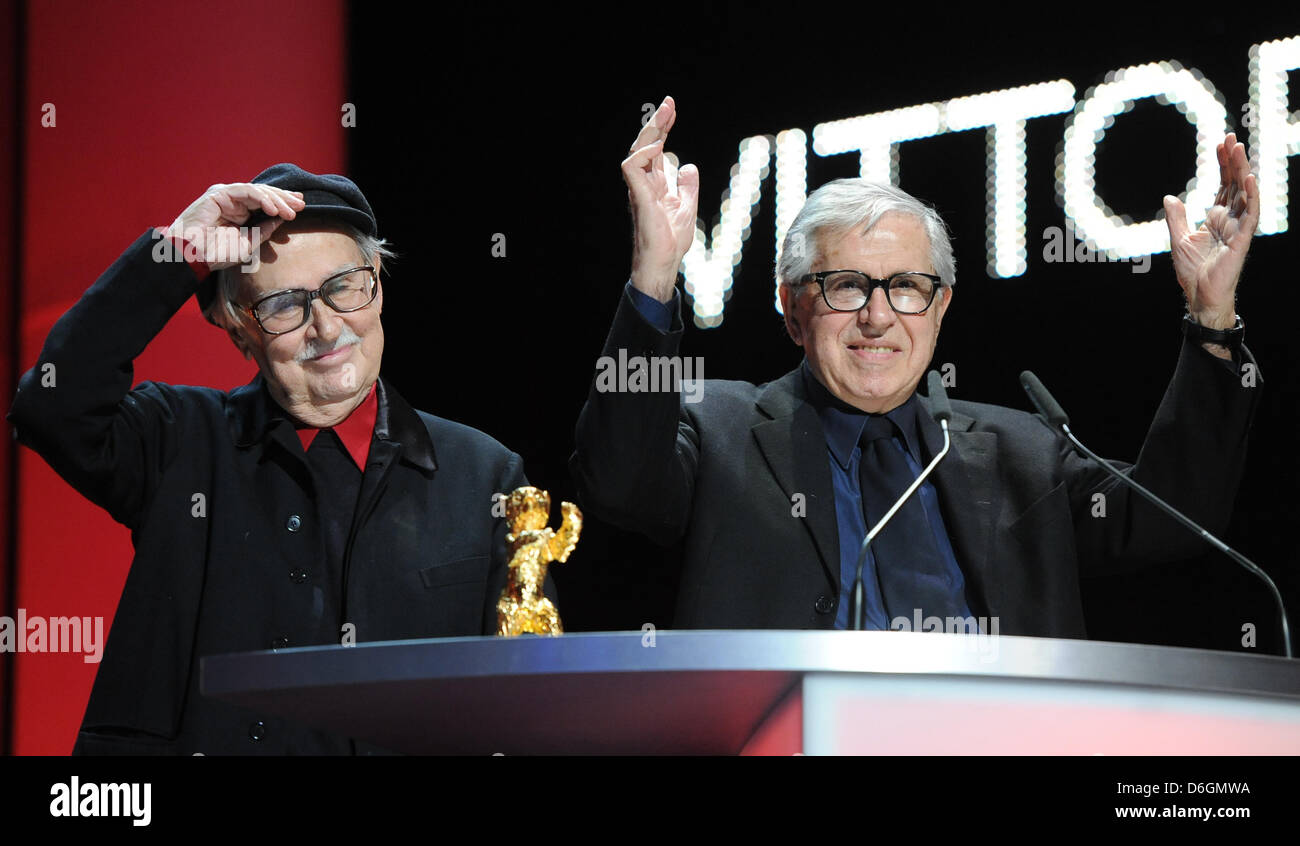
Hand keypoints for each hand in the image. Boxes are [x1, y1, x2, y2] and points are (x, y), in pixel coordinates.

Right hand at [165, 183, 306, 269]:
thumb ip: (263, 230)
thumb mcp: (248, 243)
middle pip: (264, 194)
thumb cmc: (216, 254)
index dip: (282, 203)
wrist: (193, 257)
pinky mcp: (219, 194)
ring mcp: (225, 195)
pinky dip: (262, 199)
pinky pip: (246, 192)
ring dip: (276, 200)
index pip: (265, 203)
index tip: (300, 208)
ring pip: (257, 191)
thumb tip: (281, 220)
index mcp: (239, 211)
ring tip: (290, 211)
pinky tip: (274, 210)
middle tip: (301, 205)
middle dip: (284, 199)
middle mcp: (233, 201)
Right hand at [622, 96, 699, 302]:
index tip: (672, 109)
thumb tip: (688, 167)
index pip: (657, 149)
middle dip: (657, 122)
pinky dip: (643, 154)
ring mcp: (639, 188)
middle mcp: (644, 182)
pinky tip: (659, 148)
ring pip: (636, 151)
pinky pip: (631, 167)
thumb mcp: (687, 207)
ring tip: (664, 117)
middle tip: (669, 104)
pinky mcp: (638, 196)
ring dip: (650, 131)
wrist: (664, 261)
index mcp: (655, 183)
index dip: (664, 128)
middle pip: (647, 144)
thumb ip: (687, 187)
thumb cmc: (671, 241)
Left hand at [1162, 132, 1258, 329]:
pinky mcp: (1242, 240)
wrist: (1199, 295)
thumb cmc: (1192, 271)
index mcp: (1216, 217)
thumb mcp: (1178, 239)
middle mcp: (1230, 219)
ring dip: (1243, 171)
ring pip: (1243, 194)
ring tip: (1239, 150)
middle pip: (1235, 183)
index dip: (1222, 164)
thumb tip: (1169, 197)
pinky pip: (1249, 215)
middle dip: (1234, 160)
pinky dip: (1250, 197)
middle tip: (1231, 136)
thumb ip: (1176, 218)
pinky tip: (1250, 179)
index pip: (1223, 185)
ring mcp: (1238, 228)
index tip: (1220, 143)